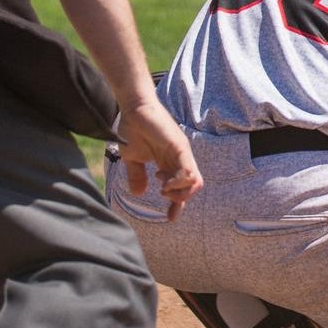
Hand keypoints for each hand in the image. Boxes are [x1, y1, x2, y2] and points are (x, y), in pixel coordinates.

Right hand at [114, 102, 202, 220]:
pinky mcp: (179, 146)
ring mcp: (181, 153)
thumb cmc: (133, 129)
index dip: (178, 206)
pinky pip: (188, 170)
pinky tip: (164, 181)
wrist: (132, 109)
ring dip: (180, 192)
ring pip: (195, 182)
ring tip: (163, 187)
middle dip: (180, 199)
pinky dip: (179, 181)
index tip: (170, 217)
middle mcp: (179, 160)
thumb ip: (137, 176)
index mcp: (170, 164)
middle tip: (163, 193)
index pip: (181, 188)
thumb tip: (138, 194)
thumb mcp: (132, 159)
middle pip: (193, 187)